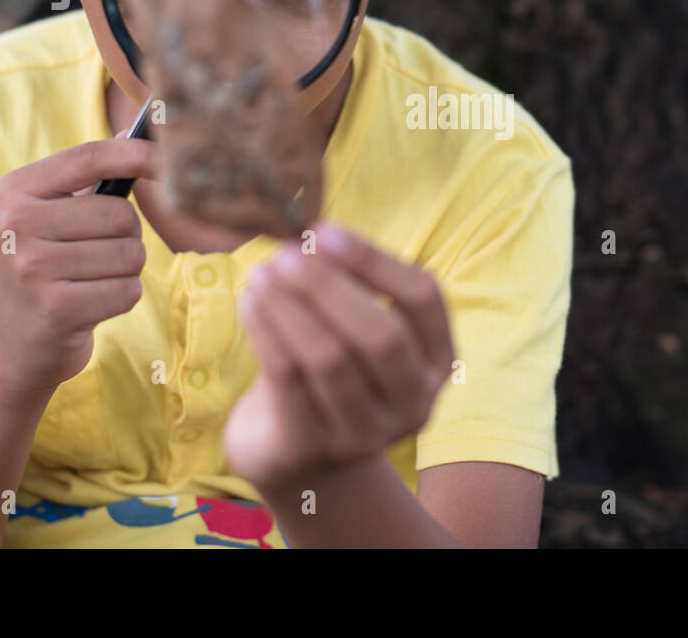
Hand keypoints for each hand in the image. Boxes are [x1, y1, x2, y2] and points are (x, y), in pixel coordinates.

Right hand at [0, 132, 158, 401]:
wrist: (18, 345)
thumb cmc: (48, 266)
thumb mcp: (56, 214)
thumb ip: (93, 174)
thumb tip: (136, 131)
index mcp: (17, 191)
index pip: (91, 157)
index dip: (140, 155)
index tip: (170, 162)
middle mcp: (17, 225)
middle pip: (120, 214)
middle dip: (128, 236)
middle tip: (98, 256)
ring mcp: (32, 268)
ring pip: (129, 253)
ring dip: (126, 270)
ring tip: (91, 281)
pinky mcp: (56, 309)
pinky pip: (127, 290)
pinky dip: (122, 298)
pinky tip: (92, 304)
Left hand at [224, 223, 453, 492]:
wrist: (301, 456)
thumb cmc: (333, 370)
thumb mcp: (355, 329)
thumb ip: (349, 286)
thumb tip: (315, 240)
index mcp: (438, 361)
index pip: (423, 299)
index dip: (375, 261)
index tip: (325, 231)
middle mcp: (414, 403)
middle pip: (382, 335)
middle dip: (329, 287)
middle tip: (286, 253)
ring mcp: (367, 435)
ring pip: (329, 358)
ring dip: (290, 306)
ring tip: (262, 273)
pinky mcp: (313, 450)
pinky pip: (288, 380)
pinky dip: (267, 333)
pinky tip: (250, 303)